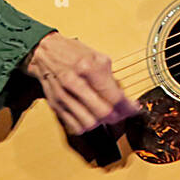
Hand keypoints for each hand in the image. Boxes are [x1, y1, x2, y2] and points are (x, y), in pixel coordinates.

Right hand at [20, 31, 144, 135]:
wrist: (45, 53)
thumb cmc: (73, 53)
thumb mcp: (97, 57)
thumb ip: (111, 78)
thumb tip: (124, 99)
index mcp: (88, 67)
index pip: (114, 96)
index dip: (128, 107)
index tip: (134, 109)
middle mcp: (74, 83)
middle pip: (103, 113)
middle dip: (117, 117)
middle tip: (122, 114)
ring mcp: (64, 96)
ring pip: (90, 123)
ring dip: (102, 123)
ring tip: (106, 115)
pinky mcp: (56, 105)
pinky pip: (75, 126)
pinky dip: (87, 126)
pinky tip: (91, 117)